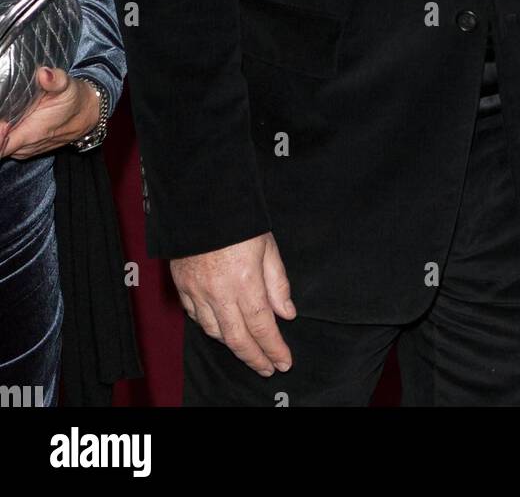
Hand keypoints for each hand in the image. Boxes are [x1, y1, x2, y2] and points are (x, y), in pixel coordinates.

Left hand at [0, 68, 100, 157]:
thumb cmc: (75, 100)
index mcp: (31, 133)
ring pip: (2, 146)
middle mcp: (24, 147)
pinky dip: (6, 135)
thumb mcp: (67, 85)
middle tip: (7, 112)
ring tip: (9, 114)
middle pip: (0, 145)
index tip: (2, 120)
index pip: (1, 145)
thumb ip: (54, 80)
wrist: (88, 114)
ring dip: (2, 132)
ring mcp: (23, 151)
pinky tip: (11, 121)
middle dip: (0, 128)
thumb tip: (44, 73)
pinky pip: (7, 146)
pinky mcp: (24, 150)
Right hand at [171, 233, 296, 375]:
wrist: (202, 201)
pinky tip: (221, 329)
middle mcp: (219, 292)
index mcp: (245, 281)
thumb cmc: (239, 220)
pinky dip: (210, 328)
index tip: (284, 362)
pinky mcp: (182, 286)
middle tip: (267, 368)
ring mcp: (198, 291)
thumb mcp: (268, 246)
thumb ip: (278, 283)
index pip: (262, 326)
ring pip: (215, 332)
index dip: (274, 349)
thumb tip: (287, 313)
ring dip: (233, 345)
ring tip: (247, 350)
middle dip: (254, 358)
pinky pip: (195, 317)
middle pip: (237, 339)